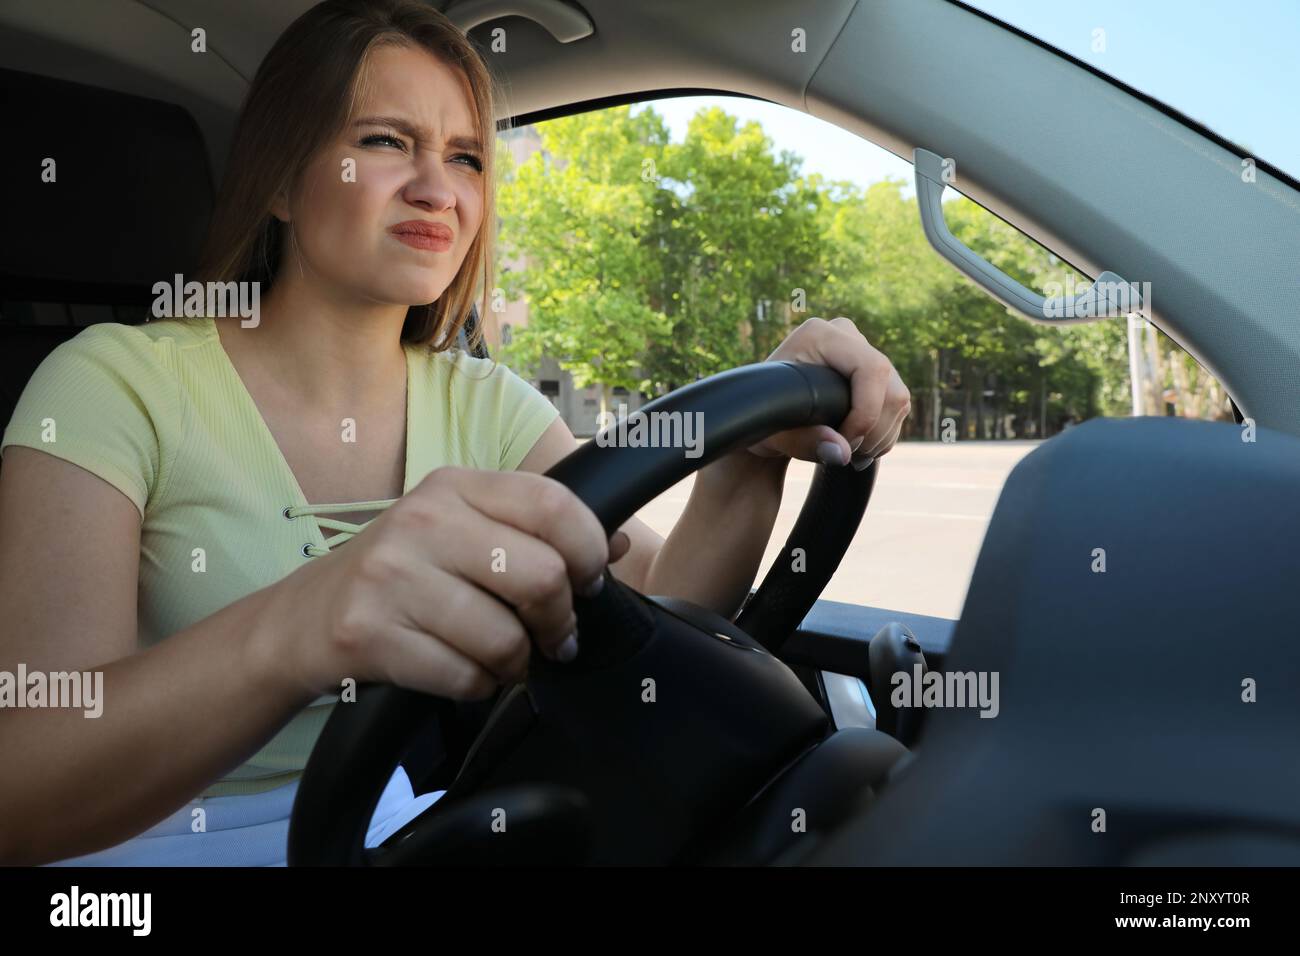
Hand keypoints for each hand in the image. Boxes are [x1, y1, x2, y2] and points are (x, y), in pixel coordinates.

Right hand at [264, 466, 629, 701]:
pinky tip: (458, 670)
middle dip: (559, 621)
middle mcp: (422, 520)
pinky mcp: (369, 632)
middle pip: (541, 577)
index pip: (554, 505)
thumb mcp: (460, 532)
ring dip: (515, 663)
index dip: (589, 551)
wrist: (301, 620)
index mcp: (454, 486)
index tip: (588, 581)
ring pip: (505, 639)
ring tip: (499, 657)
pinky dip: (476, 686)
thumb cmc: (400, 574)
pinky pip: (464, 677)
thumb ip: (534, 532)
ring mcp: (391, 576)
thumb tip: (616, 543)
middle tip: (553, 636)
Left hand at [745, 317, 911, 467]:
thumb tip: (842, 453)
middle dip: (874, 431)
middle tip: (846, 454)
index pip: (872, 370)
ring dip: (880, 437)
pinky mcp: (873, 373)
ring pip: (898, 400)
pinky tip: (859, 446)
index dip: (866, 413)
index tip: (843, 443)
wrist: (764, 414)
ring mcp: (862, 351)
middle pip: (891, 389)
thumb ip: (804, 442)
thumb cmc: (762, 418)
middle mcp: (845, 335)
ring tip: (850, 453)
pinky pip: (896, 406)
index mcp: (820, 336)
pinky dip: (883, 435)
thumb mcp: (773, 433)